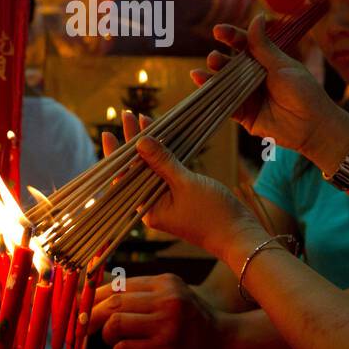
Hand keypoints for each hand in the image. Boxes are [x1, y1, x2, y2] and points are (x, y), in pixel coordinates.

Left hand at [88, 274, 226, 348]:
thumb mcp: (171, 297)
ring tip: (114, 341)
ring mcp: (166, 324)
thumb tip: (92, 295)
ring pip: (114, 323)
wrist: (228, 345)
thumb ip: (140, 295)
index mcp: (165, 282)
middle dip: (90, 316)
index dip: (93, 297)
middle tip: (83, 327)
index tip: (80, 307)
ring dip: (106, 335)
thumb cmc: (192, 323)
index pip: (118, 285)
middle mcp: (166, 299)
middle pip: (113, 302)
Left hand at [103, 110, 260, 258]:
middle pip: (136, 170)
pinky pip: (166, 171)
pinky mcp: (180, 196)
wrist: (239, 234)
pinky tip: (162, 136)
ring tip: (143, 119)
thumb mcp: (186, 183)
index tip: (109, 132)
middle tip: (128, 115)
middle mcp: (152, 206)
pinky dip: (163, 154)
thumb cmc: (213, 214)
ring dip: (149, 145)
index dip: (116, 154)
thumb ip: (162, 162)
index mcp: (148, 209)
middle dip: (133, 142)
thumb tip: (141, 142)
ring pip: (151, 168)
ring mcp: (166, 201)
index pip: (124, 178)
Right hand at [193, 14, 348, 161]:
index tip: (218, 31)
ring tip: (201, 72)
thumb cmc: (304, 92)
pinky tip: (202, 86)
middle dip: (219, 60)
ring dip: (212, 76)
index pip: (245, 44)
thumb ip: (264, 46)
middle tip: (214, 58)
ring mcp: (247, 95)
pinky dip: (212, 96)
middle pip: (231, 64)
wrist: (312, 125)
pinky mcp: (243, 114)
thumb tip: (257, 17)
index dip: (231, 37)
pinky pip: (224, 103)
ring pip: (224, 83)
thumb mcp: (282, 65)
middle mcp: (253, 76)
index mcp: (265, 60)